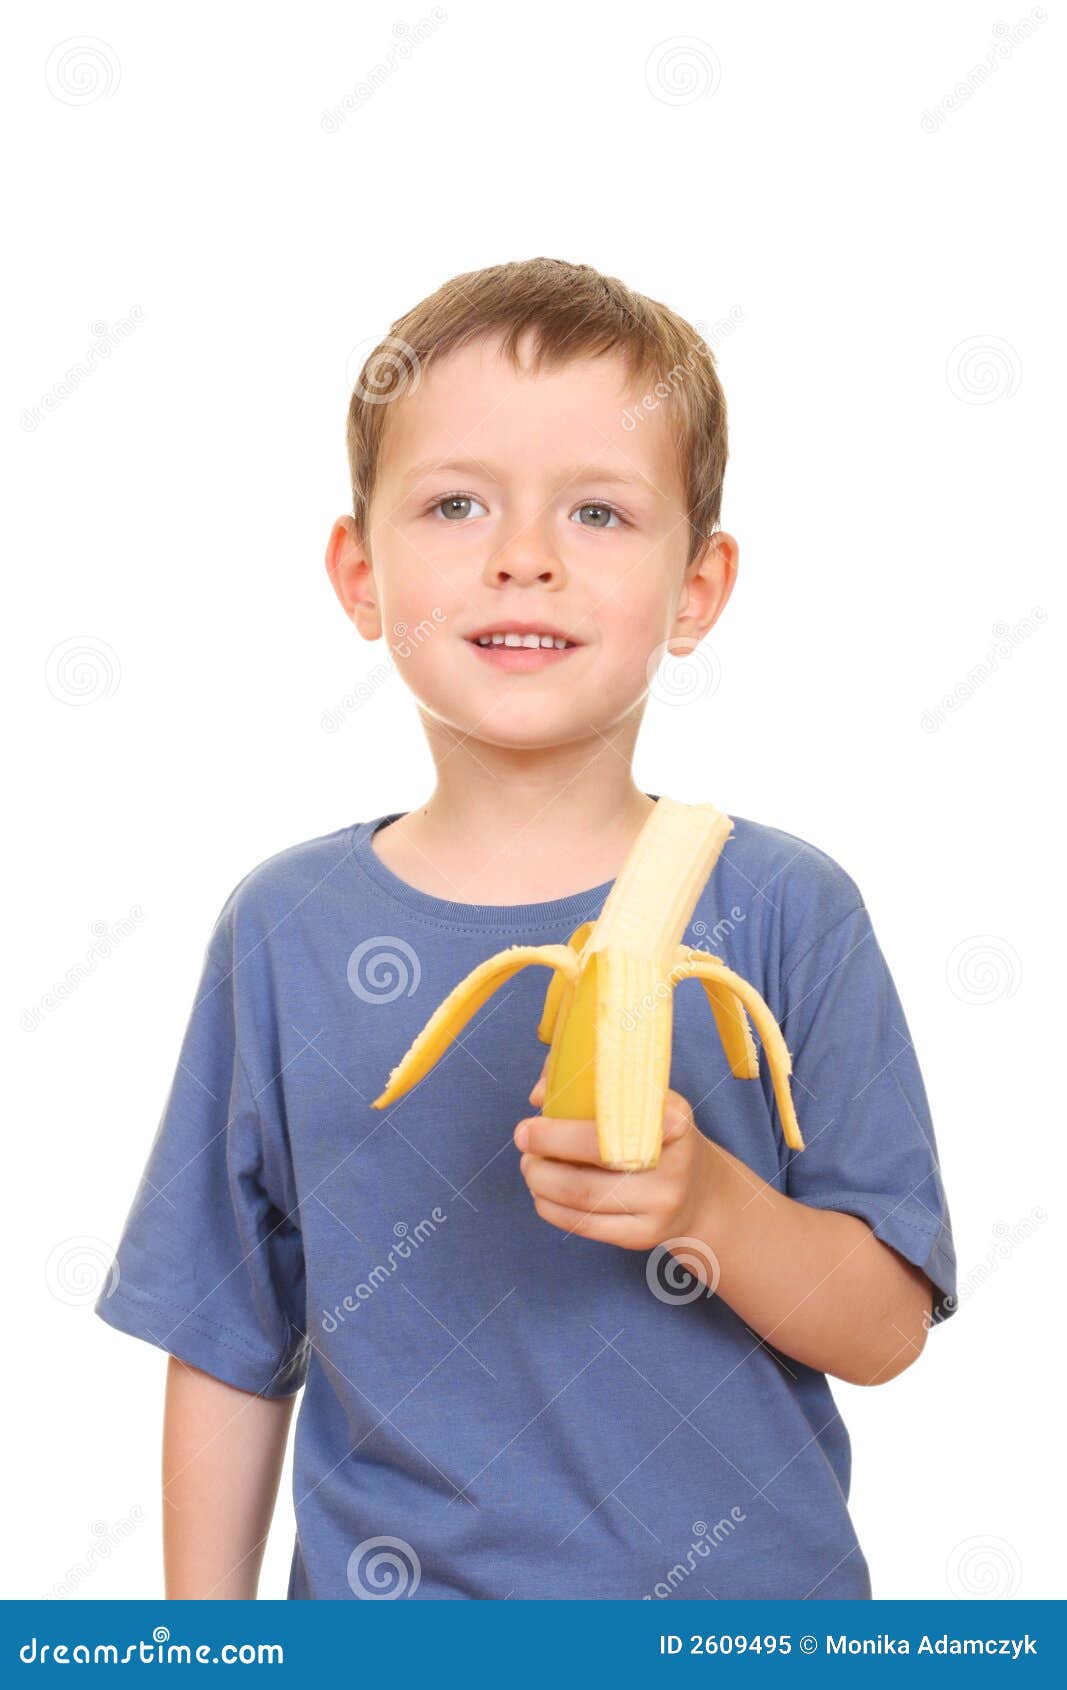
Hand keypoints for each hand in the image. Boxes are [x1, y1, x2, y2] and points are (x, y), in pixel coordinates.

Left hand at [513, 1059, 716, 1254]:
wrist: (698, 1194)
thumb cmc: (654, 1137)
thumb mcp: (642, 1103)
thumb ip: (590, 1085)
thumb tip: (540, 1093)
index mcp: (675, 1118)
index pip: (628, 1109)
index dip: (584, 1110)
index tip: (537, 1108)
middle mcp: (674, 1162)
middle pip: (598, 1154)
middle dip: (547, 1145)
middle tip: (523, 1135)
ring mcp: (661, 1203)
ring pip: (584, 1194)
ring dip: (542, 1179)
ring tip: (530, 1165)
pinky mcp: (642, 1235)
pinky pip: (584, 1224)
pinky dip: (551, 1207)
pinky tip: (542, 1193)